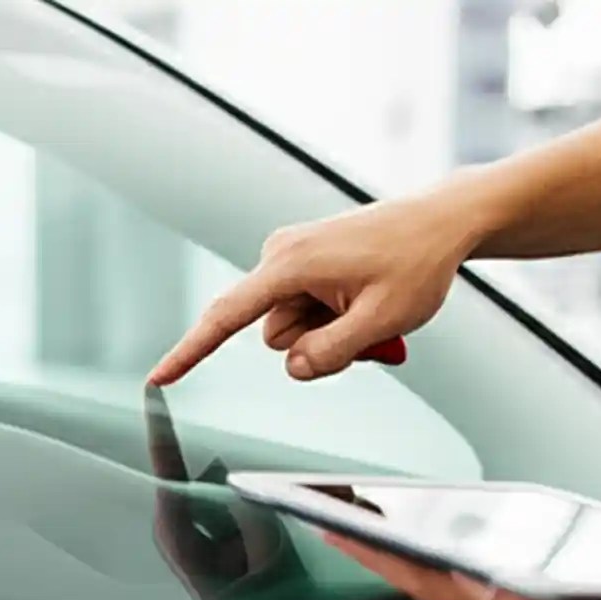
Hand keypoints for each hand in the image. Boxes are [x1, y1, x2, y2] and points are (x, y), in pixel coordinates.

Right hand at [147, 181, 489, 385]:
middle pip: (276, 335)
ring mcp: (292, 257)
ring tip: (372, 303)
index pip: (227, 318)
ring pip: (293, 327)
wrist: (441, 221)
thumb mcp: (381, 321)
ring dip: (330, 330)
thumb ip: (332, 353)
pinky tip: (367, 294)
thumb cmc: (416, 264)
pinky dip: (334, 317)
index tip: (159, 378)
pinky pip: (306, 309)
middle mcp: (280, 255)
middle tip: (371, 322)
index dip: (191, 353)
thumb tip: (292, 367)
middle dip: (317, 344)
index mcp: (290, 265)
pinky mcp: (305, 262)